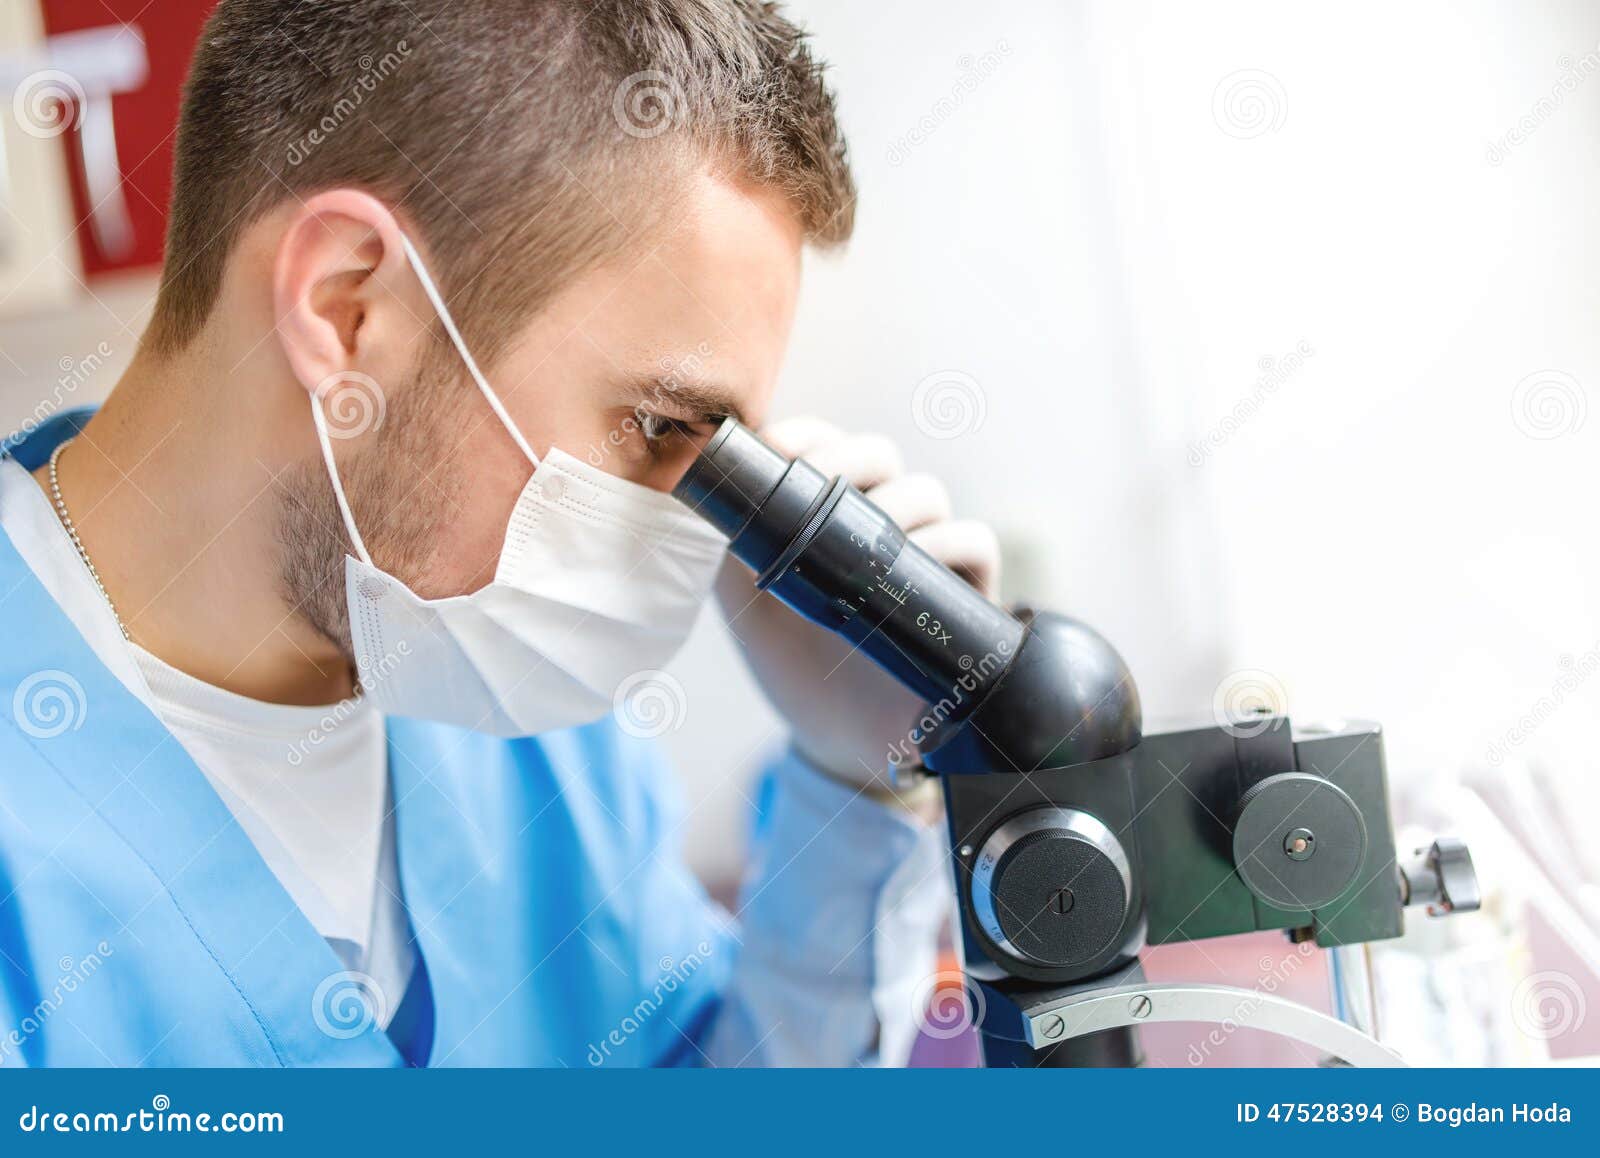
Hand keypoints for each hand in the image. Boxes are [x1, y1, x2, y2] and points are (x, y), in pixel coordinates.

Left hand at [715, 417, 1000, 797]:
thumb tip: (700, 490)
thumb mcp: (742, 598)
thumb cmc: (792, 659)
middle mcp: (880, 520)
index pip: (826, 444)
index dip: (806, 435)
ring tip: (861, 536)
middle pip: (880, 455)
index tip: (777, 450)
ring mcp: (926, 552)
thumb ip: (724, 543)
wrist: (833, 733)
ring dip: (894, 500)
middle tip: (816, 484)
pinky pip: (975, 542)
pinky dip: (947, 540)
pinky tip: (913, 559)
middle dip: (848, 458)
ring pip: (927, 492)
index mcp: (827, 508)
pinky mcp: (966, 591)